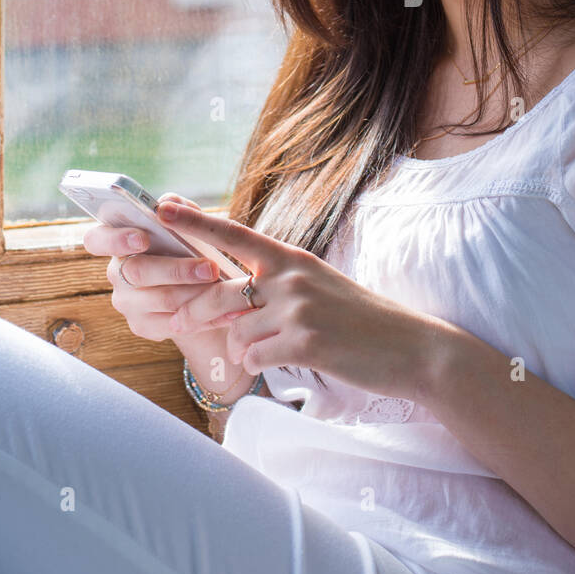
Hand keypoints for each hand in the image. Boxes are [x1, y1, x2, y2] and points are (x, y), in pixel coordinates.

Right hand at [82, 194, 245, 394]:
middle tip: (210, 268)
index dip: (115, 239)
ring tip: (221, 286)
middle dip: (176, 269)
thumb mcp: (184, 221)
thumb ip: (177, 207)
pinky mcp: (143, 325)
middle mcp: (116, 272)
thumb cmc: (186, 243)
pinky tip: (221, 309)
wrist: (200, 284)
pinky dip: (200, 315)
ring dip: (195, 293)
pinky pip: (171, 324)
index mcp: (116, 241)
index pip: (96, 239)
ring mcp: (127, 302)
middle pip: (136, 272)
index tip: (142, 238)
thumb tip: (166, 204)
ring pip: (159, 299)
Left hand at [156, 202, 442, 403]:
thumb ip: (274, 290)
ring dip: (243, 348)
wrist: (411, 347)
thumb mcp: (318, 288)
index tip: (163, 206)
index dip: (196, 221)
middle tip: (179, 322)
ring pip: (237, 333)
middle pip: (220, 291)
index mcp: (294, 259)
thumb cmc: (362, 321)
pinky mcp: (304, 344)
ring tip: (272, 350)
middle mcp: (292, 278)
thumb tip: (226, 305)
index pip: (236, 235)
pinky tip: (283, 363)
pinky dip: (259, 366)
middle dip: (194, 311)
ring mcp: (298, 310)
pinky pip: (253, 358)